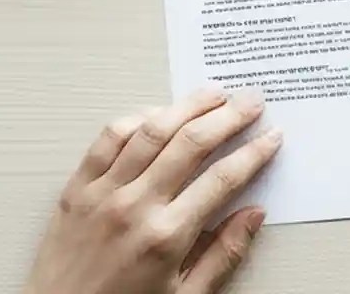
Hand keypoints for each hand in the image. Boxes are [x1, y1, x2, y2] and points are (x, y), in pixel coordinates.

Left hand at [24, 88, 281, 293]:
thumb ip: (223, 255)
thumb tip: (254, 215)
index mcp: (167, 237)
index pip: (223, 179)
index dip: (254, 152)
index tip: (272, 137)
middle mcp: (135, 206)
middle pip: (192, 142)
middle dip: (229, 116)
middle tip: (251, 101)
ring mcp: (103, 192)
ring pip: (152, 130)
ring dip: (187, 105)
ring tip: (213, 94)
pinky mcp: (77, 187)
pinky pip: (108, 138)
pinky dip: (136, 118)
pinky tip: (157, 113)